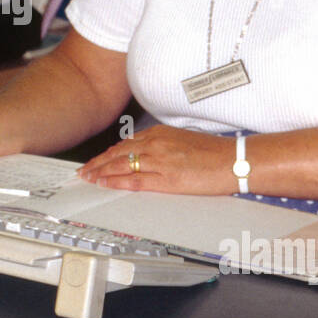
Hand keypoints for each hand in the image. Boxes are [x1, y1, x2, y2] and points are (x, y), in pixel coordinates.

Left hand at [77, 125, 237, 194]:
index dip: (108, 153)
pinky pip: (135, 180)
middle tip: (84, 170)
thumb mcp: (182, 141)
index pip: (126, 143)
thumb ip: (162, 145)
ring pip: (121, 165)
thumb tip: (146, 152)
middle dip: (98, 163)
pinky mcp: (167, 179)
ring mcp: (160, 161)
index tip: (97, 159)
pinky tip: (105, 184)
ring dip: (101, 172)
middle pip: (118, 153)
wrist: (234, 159)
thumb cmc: (214, 152)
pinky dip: (116, 181)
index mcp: (160, 134)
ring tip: (88, 178)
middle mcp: (156, 144)